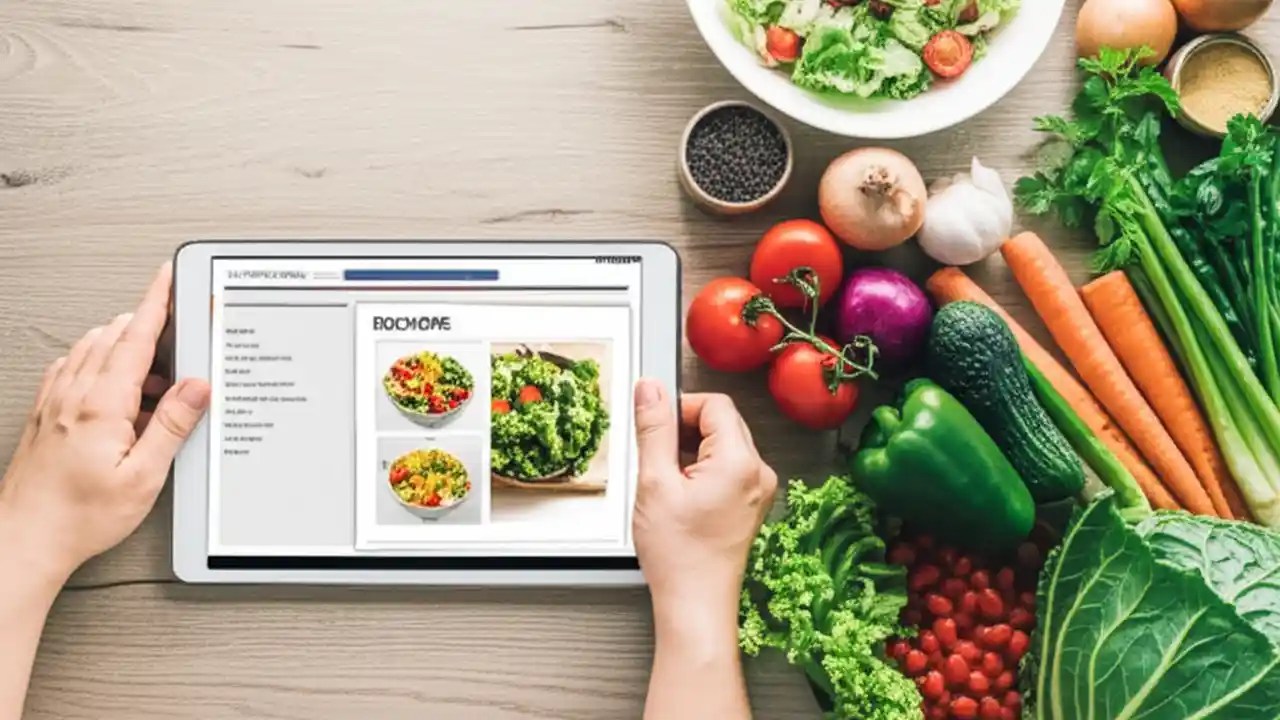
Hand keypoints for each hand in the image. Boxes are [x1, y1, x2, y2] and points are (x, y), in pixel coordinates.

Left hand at [0, 263, 210, 584]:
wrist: (25, 539)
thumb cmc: (80, 516)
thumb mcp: (144, 476)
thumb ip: (172, 425)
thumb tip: (197, 387)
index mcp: (101, 405)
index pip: (133, 338)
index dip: (154, 303)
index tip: (167, 277)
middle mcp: (73, 396)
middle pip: (112, 336)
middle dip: (145, 326)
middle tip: (176, 337)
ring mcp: (54, 403)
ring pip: (89, 349)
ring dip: (122, 347)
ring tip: (151, 381)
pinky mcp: (44, 414)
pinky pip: (70, 369)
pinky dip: (96, 364)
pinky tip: (110, 389)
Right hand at [632, 379, 776, 616]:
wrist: (695, 604)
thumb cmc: (679, 556)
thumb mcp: (655, 483)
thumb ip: (654, 429)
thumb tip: (650, 390)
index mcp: (740, 462)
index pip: (715, 404)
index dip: (680, 408)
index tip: (656, 426)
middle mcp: (758, 472)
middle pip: (723, 421)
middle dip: (686, 429)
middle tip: (658, 457)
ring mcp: (758, 490)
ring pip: (724, 444)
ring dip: (693, 450)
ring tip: (669, 483)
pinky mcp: (751, 504)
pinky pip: (729, 468)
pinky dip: (703, 470)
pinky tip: (682, 495)